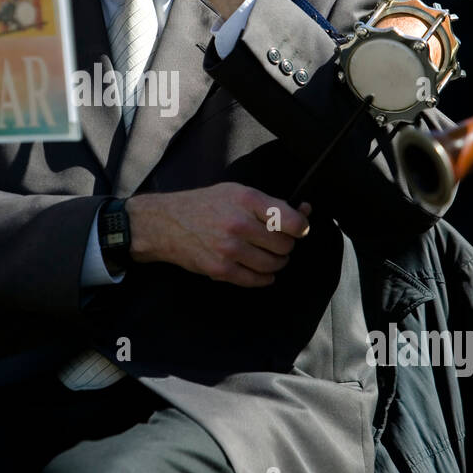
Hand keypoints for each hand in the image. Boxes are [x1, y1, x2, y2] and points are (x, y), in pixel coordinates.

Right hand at [126, 183, 310, 288]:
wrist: (166, 223)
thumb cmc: (205, 205)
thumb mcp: (236, 192)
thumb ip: (270, 204)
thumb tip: (305, 211)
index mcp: (246, 199)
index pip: (291, 221)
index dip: (301, 228)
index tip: (297, 230)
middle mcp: (238, 223)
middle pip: (285, 245)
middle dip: (285, 246)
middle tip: (276, 242)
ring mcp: (229, 249)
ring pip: (274, 264)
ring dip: (276, 263)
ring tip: (267, 255)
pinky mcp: (221, 269)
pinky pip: (256, 280)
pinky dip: (264, 278)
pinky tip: (259, 269)